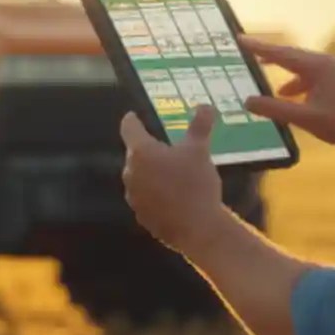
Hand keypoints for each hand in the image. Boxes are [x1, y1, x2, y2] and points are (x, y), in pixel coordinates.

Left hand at [119, 105, 232, 256]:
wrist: (198, 228)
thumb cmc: (196, 183)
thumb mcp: (200, 150)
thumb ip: (200, 126)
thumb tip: (206, 105)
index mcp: (141, 152)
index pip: (129, 128)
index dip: (132, 120)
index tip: (133, 116)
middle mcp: (130, 173)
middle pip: (135, 154)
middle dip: (148, 150)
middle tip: (165, 148)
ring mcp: (133, 196)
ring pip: (139, 177)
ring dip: (151, 173)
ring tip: (171, 173)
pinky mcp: (141, 216)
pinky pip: (146, 197)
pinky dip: (155, 194)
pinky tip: (172, 197)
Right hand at [238, 35, 334, 178]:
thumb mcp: (306, 119)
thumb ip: (275, 109)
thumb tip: (248, 101)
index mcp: (319, 67)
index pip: (281, 54)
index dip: (258, 48)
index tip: (240, 40)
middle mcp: (328, 64)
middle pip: (292, 56)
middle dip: (270, 57)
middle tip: (248, 54)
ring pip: (303, 68)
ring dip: (284, 74)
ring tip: (267, 80)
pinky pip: (313, 78)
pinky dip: (298, 85)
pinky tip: (291, 98)